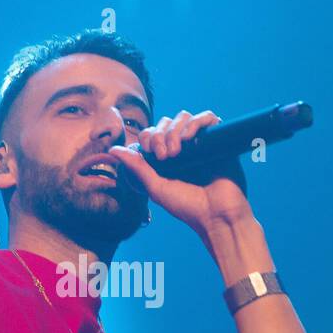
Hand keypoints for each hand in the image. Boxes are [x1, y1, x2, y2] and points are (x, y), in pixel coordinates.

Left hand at [110, 110, 251, 233]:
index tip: (151, 154)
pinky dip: (196, 122)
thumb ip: (136, 167)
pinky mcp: (218, 140)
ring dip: (175, 130)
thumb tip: (113, 150)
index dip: (148, 137)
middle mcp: (184, 148)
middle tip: (164, 156)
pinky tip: (190, 138)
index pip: (152, 133)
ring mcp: (201, 143)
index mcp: (168, 158)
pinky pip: (207, 118)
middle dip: (160, 135)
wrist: (217, 215)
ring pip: (183, 117)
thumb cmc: (187, 206)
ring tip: (178, 152)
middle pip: (166, 122)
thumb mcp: (155, 187)